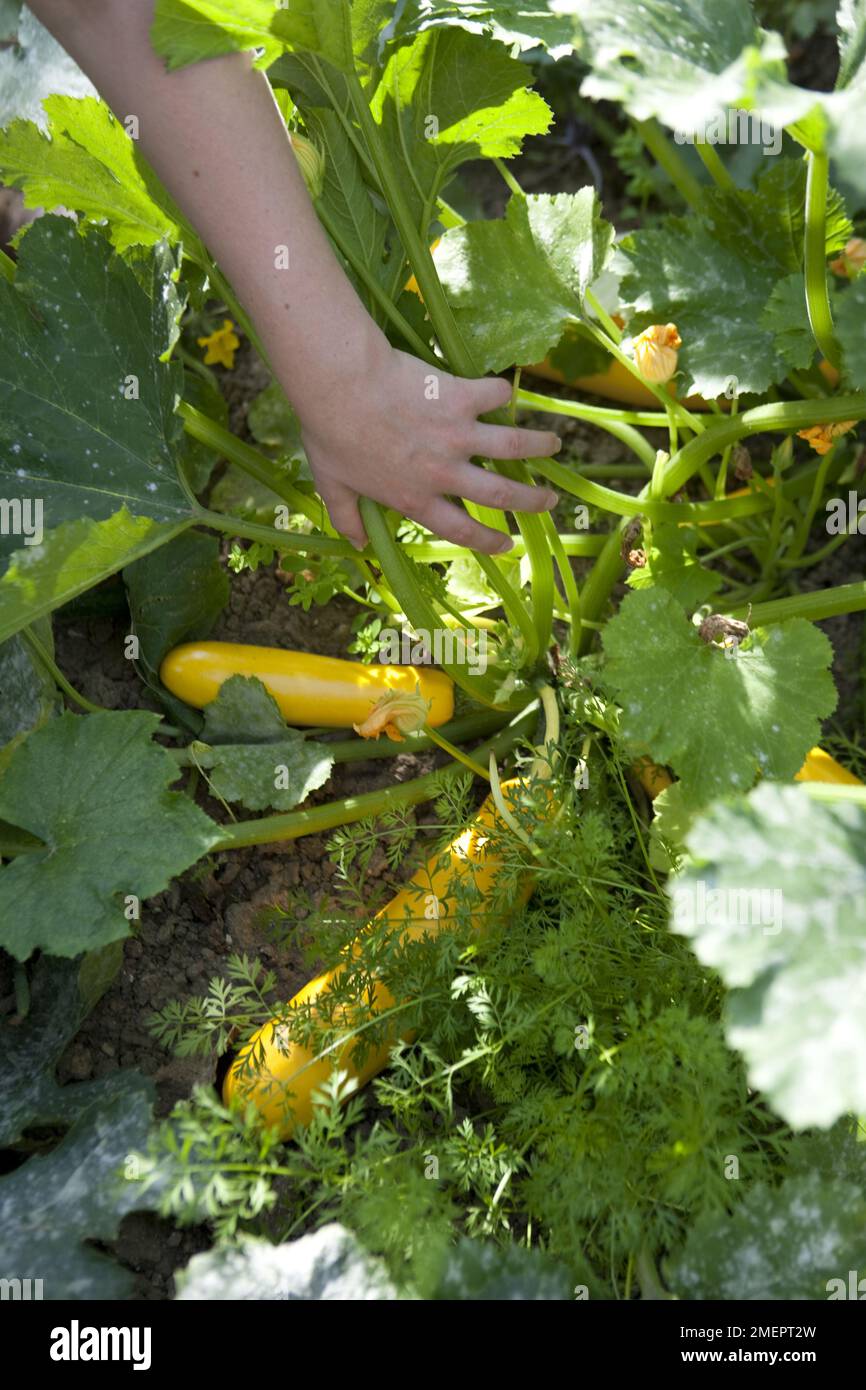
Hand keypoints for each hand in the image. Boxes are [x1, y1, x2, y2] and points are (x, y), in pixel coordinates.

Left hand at [297, 341, 560, 552]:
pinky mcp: (462, 397)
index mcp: (416, 498)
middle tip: (550, 501)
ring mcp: (459, 434)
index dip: (487, 541)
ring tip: (555, 444)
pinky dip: (502, 393)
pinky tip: (507, 391)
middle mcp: (445, 472)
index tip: (507, 544)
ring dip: (539, 445)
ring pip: (513, 445)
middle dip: (531, 500)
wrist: (342, 385)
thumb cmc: (331, 434)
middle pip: (500, 493)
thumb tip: (357, 544)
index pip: (460, 529)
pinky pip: (494, 395)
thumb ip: (347, 516)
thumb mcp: (333, 484)